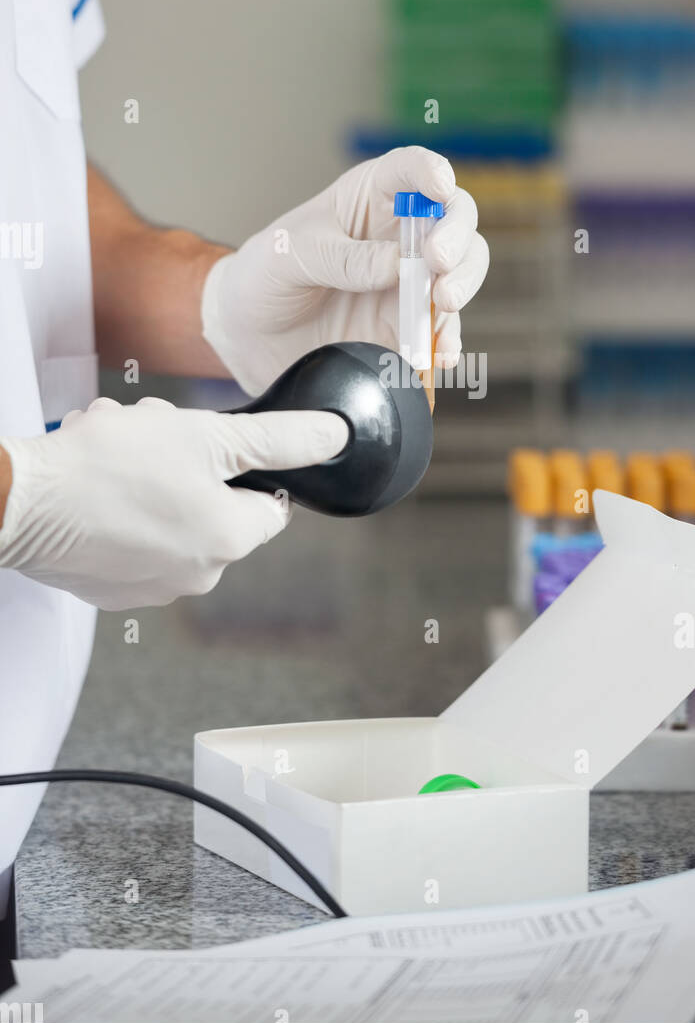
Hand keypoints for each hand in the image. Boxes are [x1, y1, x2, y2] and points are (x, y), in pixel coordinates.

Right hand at [0, 398, 347, 609]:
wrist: (20, 502)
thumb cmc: (109, 465)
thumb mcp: (206, 434)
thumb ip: (278, 439)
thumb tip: (336, 436)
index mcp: (230, 541)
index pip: (270, 505)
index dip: (249, 466)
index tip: (217, 444)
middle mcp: (197, 576)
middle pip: (216, 507)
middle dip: (191, 464)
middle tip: (156, 435)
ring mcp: (149, 588)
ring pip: (171, 517)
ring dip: (152, 479)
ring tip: (114, 451)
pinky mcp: (107, 588)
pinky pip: (131, 538)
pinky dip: (118, 509)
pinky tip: (92, 482)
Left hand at [201, 146, 489, 395]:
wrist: (250, 337)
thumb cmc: (263, 277)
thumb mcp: (290, 257)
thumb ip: (343, 258)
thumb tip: (401, 265)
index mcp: (369, 198)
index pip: (411, 170)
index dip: (432, 172)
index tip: (441, 189)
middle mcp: (399, 234)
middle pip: (454, 218)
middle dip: (457, 238)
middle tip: (439, 264)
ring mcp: (409, 281)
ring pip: (462, 269)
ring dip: (464, 283)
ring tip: (442, 304)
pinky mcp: (408, 325)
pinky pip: (442, 329)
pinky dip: (448, 340)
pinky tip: (439, 353)